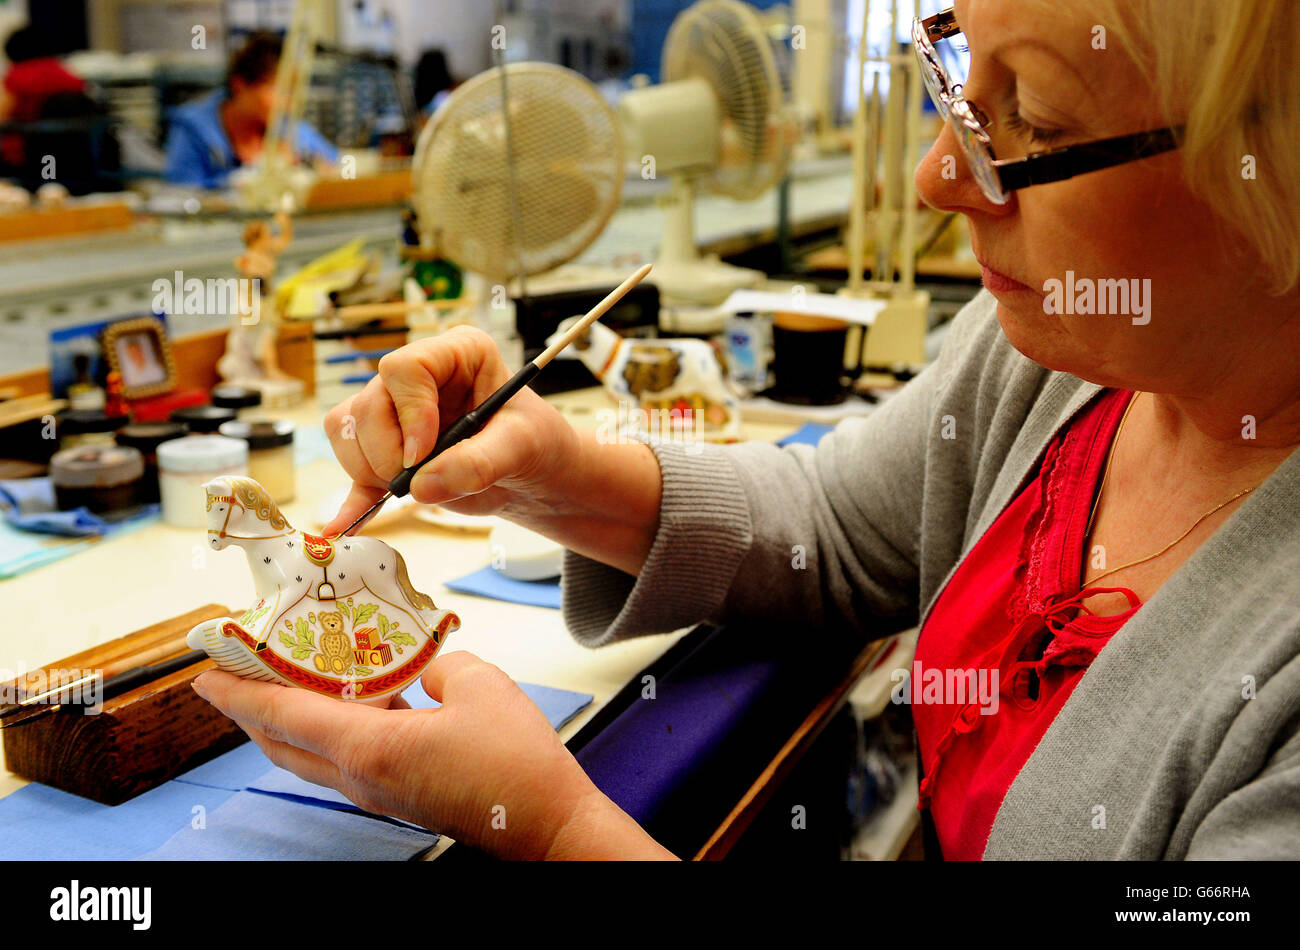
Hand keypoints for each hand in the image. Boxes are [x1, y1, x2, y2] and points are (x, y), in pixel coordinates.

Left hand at [190, 651, 607, 858]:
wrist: (544, 824)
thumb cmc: (515, 764)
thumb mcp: (480, 685)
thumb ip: (441, 665)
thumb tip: (425, 670)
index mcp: (370, 748)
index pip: (285, 714)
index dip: (240, 691)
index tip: (206, 673)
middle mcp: (362, 776)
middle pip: (282, 744)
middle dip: (248, 710)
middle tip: (233, 675)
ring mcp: (378, 790)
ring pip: (309, 755)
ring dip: (285, 720)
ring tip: (281, 681)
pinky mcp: (398, 793)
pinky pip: (343, 758)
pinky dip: (326, 728)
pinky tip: (352, 699)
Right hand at [322, 326, 582, 533]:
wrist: (534, 476)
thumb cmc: (537, 445)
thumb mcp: (521, 448)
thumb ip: (477, 463)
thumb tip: (422, 484)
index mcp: (456, 354)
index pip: (405, 368)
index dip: (408, 412)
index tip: (422, 453)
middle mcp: (419, 377)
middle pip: (368, 405)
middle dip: (387, 453)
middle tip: (420, 482)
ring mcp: (397, 412)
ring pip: (347, 431)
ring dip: (371, 470)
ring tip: (417, 489)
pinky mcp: (387, 450)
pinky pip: (353, 466)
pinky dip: (354, 499)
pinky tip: (349, 525)